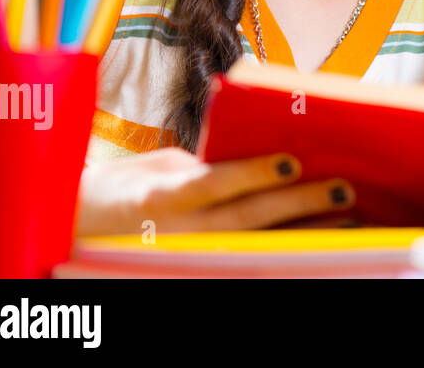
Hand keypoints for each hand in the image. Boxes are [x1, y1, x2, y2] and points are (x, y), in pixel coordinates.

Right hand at [75, 147, 355, 236]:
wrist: (76, 233)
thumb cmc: (123, 190)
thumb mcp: (156, 169)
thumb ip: (203, 166)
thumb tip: (257, 159)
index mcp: (163, 197)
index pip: (214, 183)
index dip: (253, 173)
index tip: (293, 160)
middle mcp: (179, 232)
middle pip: (248, 217)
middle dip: (299, 204)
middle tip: (343, 189)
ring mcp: (189, 253)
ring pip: (257, 244)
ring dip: (305, 231)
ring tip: (347, 218)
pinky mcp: (194, 265)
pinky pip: (248, 256)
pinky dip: (286, 248)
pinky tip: (318, 240)